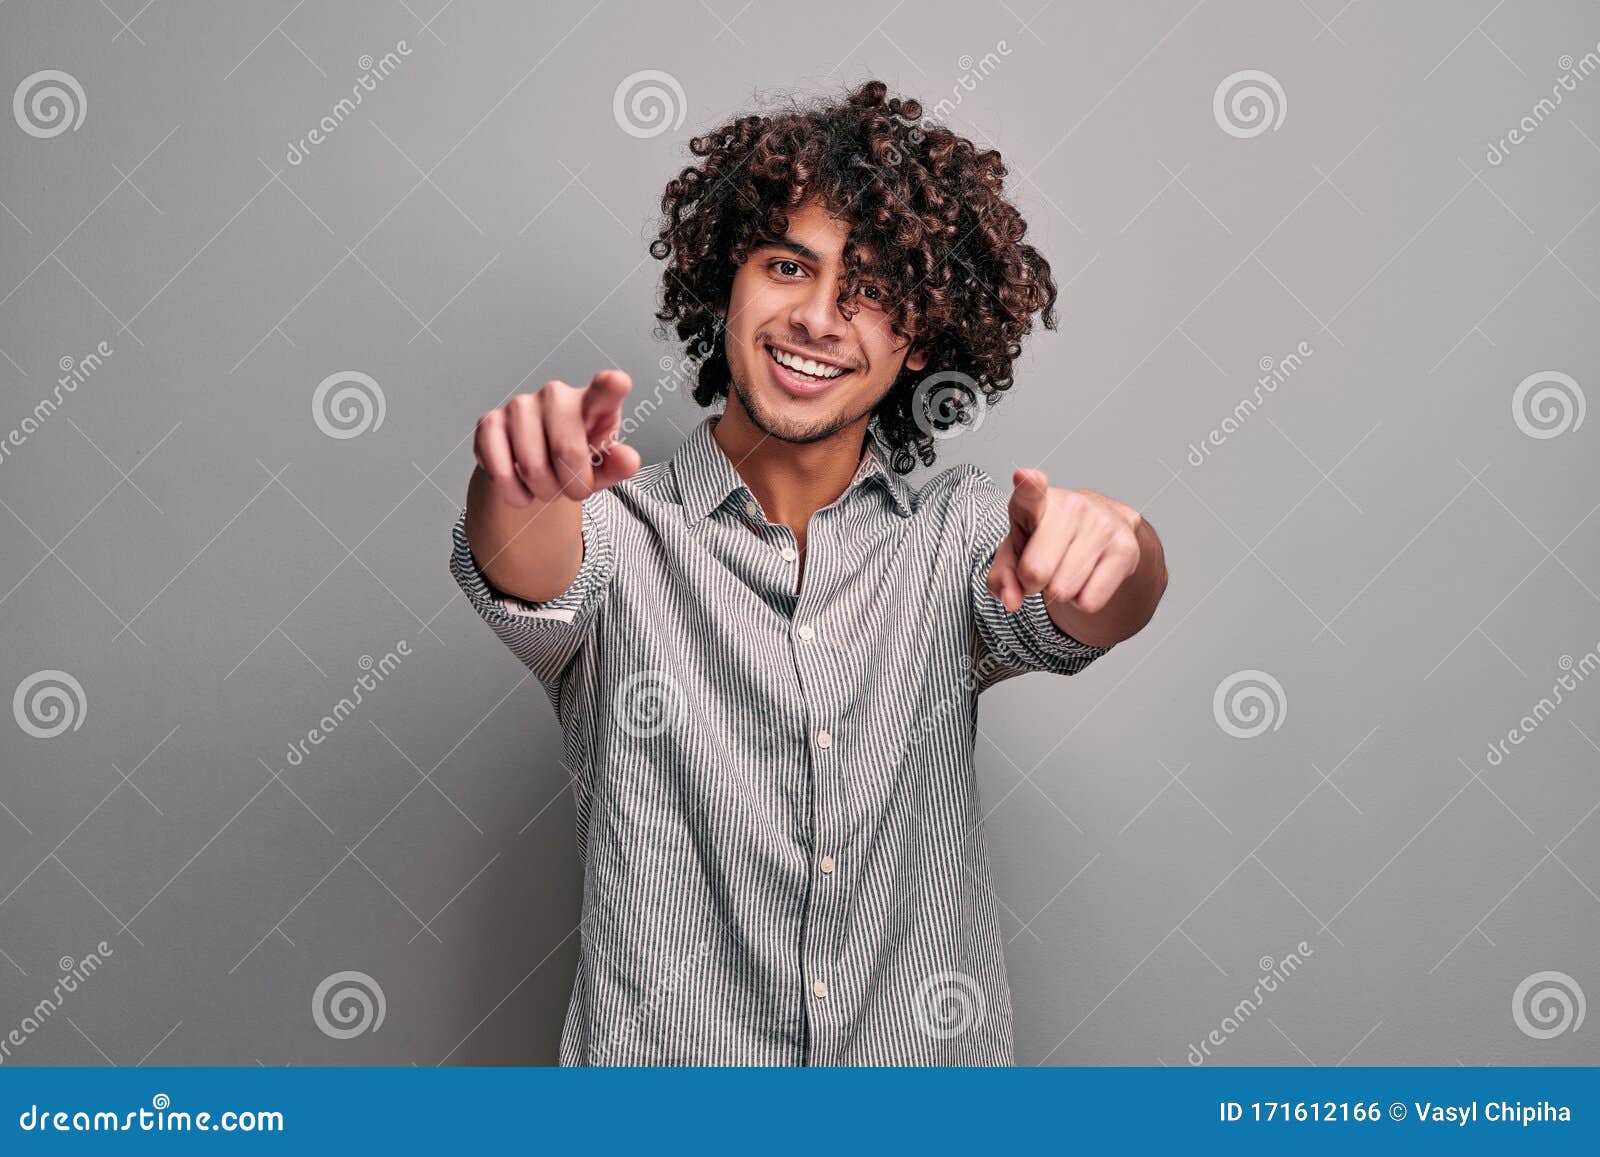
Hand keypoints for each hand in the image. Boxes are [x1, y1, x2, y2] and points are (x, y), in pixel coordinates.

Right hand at [472, 370, 641, 507]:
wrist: (536, 464)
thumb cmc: (576, 459)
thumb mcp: (602, 467)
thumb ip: (617, 464)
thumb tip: (629, 461)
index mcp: (593, 403)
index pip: (605, 391)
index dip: (611, 387)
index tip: (619, 383)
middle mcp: (556, 395)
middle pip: (567, 452)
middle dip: (572, 486)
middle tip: (573, 488)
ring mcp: (520, 404)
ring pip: (532, 466)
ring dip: (543, 492)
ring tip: (547, 485)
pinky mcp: (490, 421)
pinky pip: (500, 471)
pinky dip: (514, 493)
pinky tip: (521, 485)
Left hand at [985, 467, 1142, 614]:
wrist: (1103, 533)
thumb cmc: (1048, 541)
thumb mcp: (1016, 554)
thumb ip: (1002, 577)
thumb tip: (1012, 601)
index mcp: (1036, 500)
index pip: (1030, 493)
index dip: (1028, 486)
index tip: (1026, 477)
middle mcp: (1071, 505)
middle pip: (1036, 573)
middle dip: (1034, 583)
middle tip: (1045, 567)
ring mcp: (1102, 524)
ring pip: (1063, 591)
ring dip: (1060, 590)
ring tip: (1068, 567)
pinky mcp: (1126, 548)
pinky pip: (1089, 602)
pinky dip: (1082, 601)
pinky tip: (1088, 577)